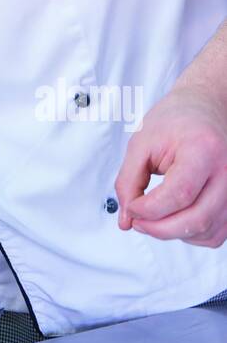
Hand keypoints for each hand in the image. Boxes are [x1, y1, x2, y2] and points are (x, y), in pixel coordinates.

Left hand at [115, 87, 226, 246]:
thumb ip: (129, 180)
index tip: (131, 207)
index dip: (150, 209)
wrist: (204, 107)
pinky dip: (191, 234)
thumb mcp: (142, 142)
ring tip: (152, 217)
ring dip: (173, 233)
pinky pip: (216, 234)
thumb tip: (126, 218)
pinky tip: (173, 218)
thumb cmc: (176, 120)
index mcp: (204, 149)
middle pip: (197, 219)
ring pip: (207, 232)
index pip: (180, 193)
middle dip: (159, 228)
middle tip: (136, 220)